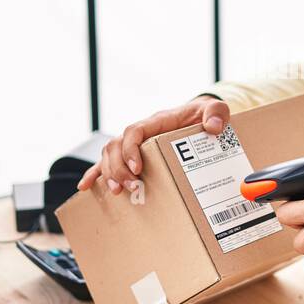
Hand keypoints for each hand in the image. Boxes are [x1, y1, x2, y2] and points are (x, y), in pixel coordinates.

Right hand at [77, 95, 229, 194]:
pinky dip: (95, 174)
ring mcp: (134, 144)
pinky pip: (108, 163)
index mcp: (157, 121)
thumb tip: (212, 126)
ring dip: (109, 174)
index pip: (134, 131)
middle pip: (116, 146)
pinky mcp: (133, 156)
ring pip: (109, 156)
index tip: (137, 168)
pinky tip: (86, 187)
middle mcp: (142, 132)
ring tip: (119, 192)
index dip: (131, 149)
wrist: (201, 116)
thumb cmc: (205, 114)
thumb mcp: (215, 110)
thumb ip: (216, 113)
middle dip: (119, 169)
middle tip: (132, 188)